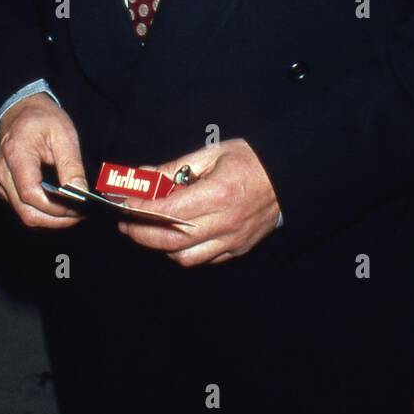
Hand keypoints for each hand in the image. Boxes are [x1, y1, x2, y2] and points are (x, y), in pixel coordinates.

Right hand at [0, 92, 88, 228]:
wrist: (19, 109)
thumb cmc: (41, 118)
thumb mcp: (63, 134)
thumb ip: (71, 165)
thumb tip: (81, 193)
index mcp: (16, 154)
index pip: (31, 193)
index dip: (56, 208)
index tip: (78, 208)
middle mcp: (2, 172)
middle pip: (26, 212)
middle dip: (56, 220)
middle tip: (80, 216)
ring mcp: (0, 181)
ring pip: (23, 214)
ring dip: (50, 220)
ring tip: (74, 213)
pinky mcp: (3, 186)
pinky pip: (21, 208)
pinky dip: (41, 213)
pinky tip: (60, 208)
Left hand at [116, 139, 280, 266]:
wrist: (289, 176)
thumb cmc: (250, 160)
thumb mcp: (211, 154)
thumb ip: (174, 168)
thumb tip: (141, 176)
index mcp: (219, 194)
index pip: (169, 211)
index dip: (141, 210)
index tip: (124, 204)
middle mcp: (226, 223)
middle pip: (171, 241)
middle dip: (141, 234)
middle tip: (126, 223)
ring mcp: (233, 240)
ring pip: (185, 257)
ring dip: (161, 247)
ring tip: (150, 230)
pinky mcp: (238, 249)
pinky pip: (204, 259)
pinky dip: (184, 252)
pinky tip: (176, 237)